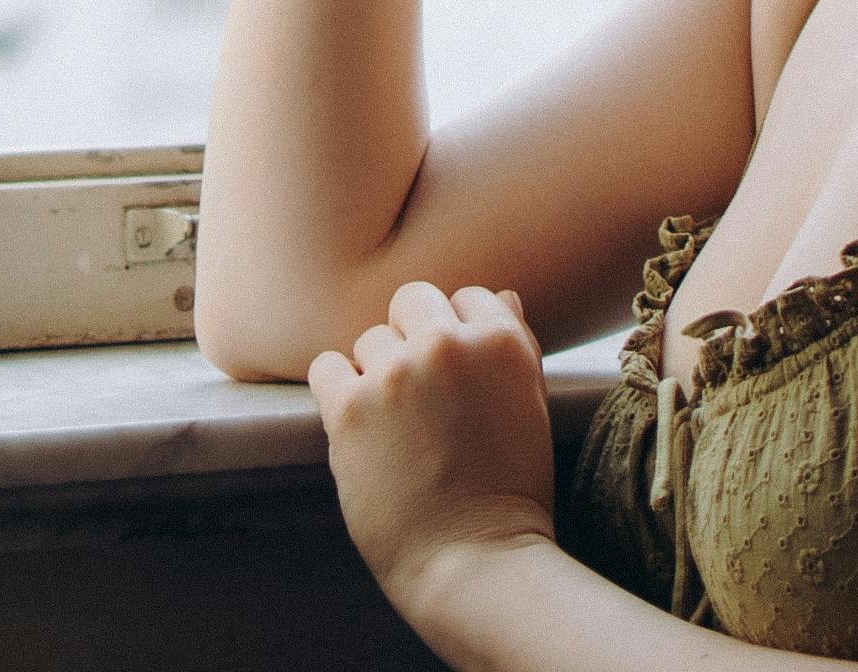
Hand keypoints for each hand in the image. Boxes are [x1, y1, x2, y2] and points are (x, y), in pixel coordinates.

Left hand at [305, 280, 560, 616]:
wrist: (473, 563)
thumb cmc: (509, 493)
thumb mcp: (530, 409)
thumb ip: (514, 345)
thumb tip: (501, 294)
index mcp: (501, 342)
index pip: (465, 296)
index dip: (457, 334)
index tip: (456, 378)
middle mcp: (448, 345)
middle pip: (412, 301)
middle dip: (413, 338)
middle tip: (420, 395)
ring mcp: (396, 374)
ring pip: (370, 339)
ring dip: (378, 373)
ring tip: (397, 427)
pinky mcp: (350, 407)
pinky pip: (327, 366)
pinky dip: (337, 390)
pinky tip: (360, 425)